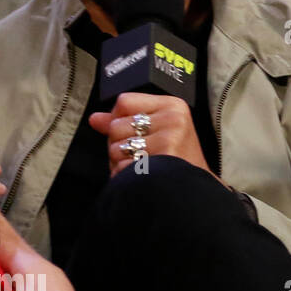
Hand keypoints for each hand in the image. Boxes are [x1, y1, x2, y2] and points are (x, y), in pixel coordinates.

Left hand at [89, 92, 214, 177]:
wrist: (196, 189)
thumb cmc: (176, 161)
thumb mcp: (157, 131)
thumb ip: (125, 121)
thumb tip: (94, 118)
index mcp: (173, 106)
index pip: (124, 102)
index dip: (120, 119)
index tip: (137, 133)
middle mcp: (173, 118)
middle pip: (115, 125)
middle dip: (120, 144)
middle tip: (142, 155)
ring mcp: (169, 138)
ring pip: (115, 147)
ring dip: (121, 162)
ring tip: (143, 166)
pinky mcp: (163, 158)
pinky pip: (122, 166)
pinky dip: (125, 175)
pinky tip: (143, 176)